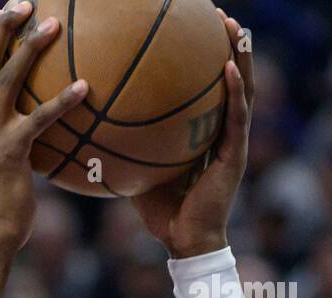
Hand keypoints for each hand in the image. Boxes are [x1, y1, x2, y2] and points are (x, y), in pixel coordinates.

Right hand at [0, 1, 88, 248]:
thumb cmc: (4, 201)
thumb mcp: (3, 160)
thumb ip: (15, 134)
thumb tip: (43, 121)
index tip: (4, 10)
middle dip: (2, 26)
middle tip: (25, 2)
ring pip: (7, 78)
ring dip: (30, 48)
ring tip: (54, 23)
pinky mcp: (10, 152)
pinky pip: (39, 119)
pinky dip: (62, 101)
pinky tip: (86, 87)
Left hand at [131, 10, 253, 258]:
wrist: (183, 241)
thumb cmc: (160, 209)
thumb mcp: (138, 168)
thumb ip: (123, 146)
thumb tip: (88, 126)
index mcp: (206, 133)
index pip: (209, 89)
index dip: (207, 59)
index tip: (197, 29)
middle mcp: (224, 132)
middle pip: (232, 79)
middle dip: (229, 46)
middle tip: (220, 14)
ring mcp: (233, 143)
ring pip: (244, 90)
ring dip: (241, 57)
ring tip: (234, 27)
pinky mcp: (235, 157)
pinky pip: (236, 118)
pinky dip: (235, 92)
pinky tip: (228, 68)